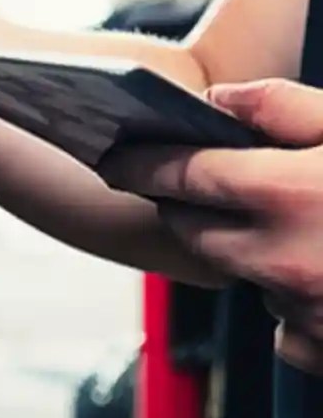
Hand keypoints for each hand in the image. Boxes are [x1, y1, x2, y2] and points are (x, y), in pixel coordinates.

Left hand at [99, 78, 322, 372]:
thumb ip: (290, 108)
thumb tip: (225, 97)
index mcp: (288, 193)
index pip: (179, 174)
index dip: (139, 160)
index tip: (113, 153)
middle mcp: (282, 258)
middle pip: (193, 229)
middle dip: (187, 204)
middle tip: (201, 182)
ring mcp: (302, 311)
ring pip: (239, 273)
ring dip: (249, 248)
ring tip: (307, 223)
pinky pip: (281, 321)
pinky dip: (292, 297)